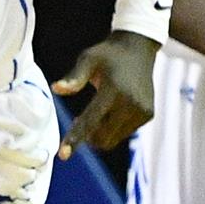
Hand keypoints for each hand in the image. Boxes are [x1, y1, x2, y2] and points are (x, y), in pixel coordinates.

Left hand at [54, 29, 157, 159]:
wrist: (139, 48)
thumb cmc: (108, 54)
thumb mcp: (88, 59)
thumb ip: (74, 77)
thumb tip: (56, 89)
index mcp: (114, 90)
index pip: (91, 121)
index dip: (76, 138)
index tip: (63, 155)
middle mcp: (131, 103)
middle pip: (102, 137)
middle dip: (86, 136)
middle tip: (78, 119)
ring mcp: (142, 110)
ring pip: (112, 139)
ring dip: (99, 133)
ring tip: (96, 112)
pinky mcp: (148, 114)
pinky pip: (124, 133)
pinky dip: (112, 128)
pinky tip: (111, 110)